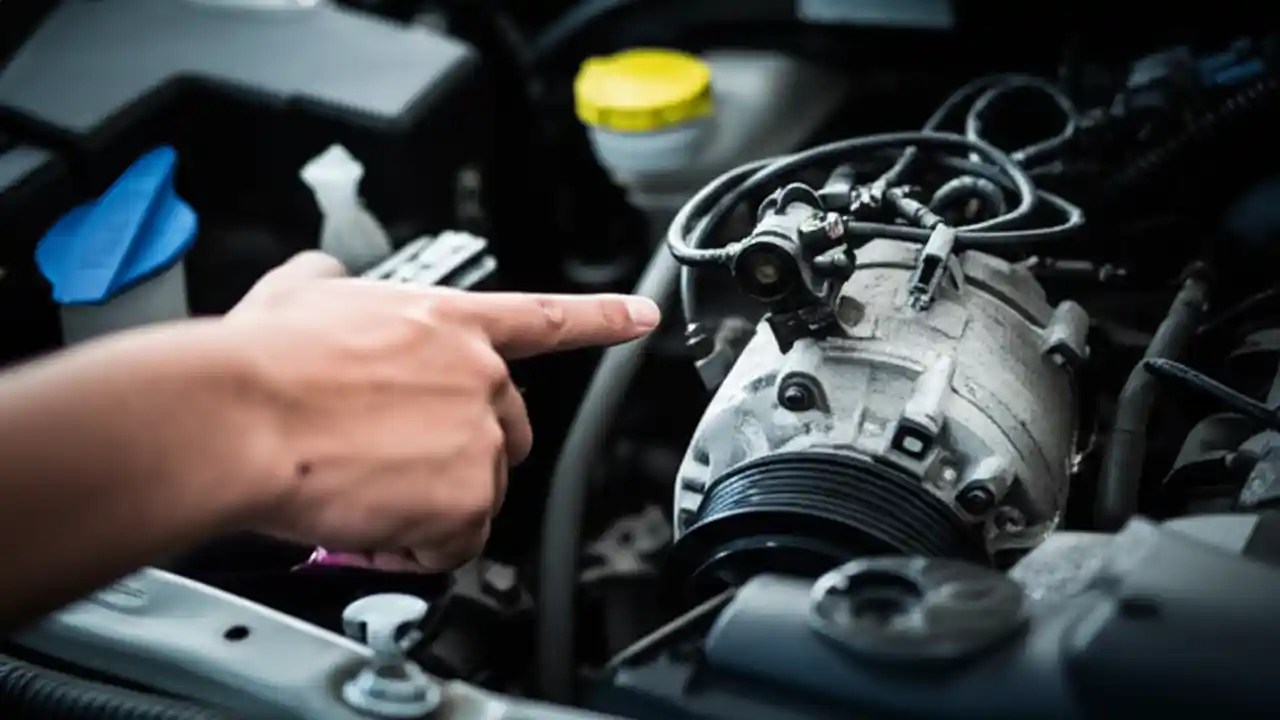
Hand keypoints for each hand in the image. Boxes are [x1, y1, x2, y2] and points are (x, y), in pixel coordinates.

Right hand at [223, 252, 659, 570]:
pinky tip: (366, 525)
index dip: (600, 319)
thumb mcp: (300, 293)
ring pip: (474, 494)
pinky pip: (454, 545)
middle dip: (460, 456)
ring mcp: (480, 437)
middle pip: (507, 434)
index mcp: (450, 323)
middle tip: (395, 467)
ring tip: (359, 493)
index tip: (642, 317)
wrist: (240, 416)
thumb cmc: (260, 362)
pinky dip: (411, 548)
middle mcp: (480, 376)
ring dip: (423, 506)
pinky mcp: (470, 498)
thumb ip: (335, 285)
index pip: (545, 319)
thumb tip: (326, 280)